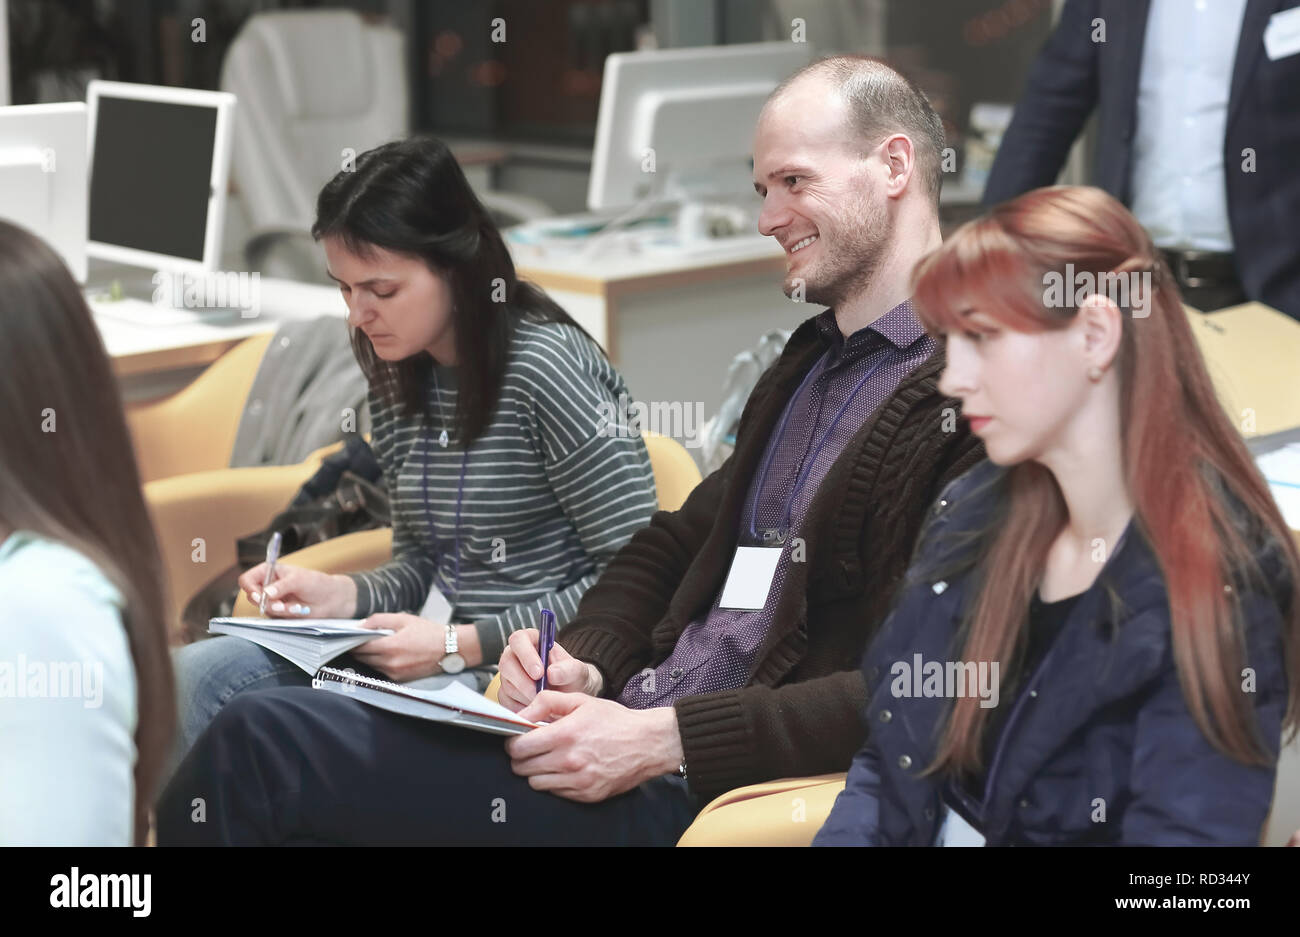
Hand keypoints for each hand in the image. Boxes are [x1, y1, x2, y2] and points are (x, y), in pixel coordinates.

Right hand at [241, 563, 356, 617]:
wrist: (331, 599)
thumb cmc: (316, 583)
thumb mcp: (299, 580)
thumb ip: (281, 586)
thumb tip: (266, 593)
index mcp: (269, 572)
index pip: (247, 579)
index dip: (249, 588)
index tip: (259, 596)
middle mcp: (268, 586)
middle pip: (251, 597)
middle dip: (266, 602)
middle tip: (281, 605)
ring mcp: (272, 600)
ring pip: (263, 608)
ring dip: (279, 609)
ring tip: (295, 606)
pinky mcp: (279, 612)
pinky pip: (274, 617)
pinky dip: (285, 615)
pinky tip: (298, 610)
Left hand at [348, 613, 457, 681]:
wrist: (450, 648)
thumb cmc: (429, 632)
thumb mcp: (403, 619)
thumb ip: (379, 620)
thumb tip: (361, 625)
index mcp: (390, 647)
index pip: (360, 647)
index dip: (352, 641)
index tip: (349, 636)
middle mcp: (390, 663)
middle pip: (363, 658)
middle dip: (358, 649)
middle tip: (359, 640)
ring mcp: (395, 673)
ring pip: (371, 666)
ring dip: (369, 657)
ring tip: (374, 646)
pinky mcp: (400, 679)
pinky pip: (382, 671)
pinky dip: (380, 663)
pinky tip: (387, 654)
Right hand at [497, 628, 601, 712]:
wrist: (569, 695)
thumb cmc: (571, 678)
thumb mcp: (577, 671)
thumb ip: (568, 669)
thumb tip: (552, 673)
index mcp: (531, 641)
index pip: (519, 640)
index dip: (526, 656)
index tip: (539, 673)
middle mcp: (516, 656)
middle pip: (507, 663)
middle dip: (524, 681)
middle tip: (540, 692)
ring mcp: (508, 676)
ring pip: (507, 685)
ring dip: (526, 696)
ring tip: (544, 699)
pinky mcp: (506, 695)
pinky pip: (507, 703)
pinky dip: (522, 708)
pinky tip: (537, 707)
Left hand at [503, 692, 681, 802]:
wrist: (648, 743)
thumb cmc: (614, 720)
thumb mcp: (581, 701)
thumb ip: (547, 702)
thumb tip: (521, 714)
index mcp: (565, 735)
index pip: (518, 748)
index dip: (513, 742)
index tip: (518, 738)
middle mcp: (569, 761)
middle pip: (522, 768)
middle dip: (522, 757)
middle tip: (532, 748)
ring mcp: (578, 781)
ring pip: (535, 783)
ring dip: (536, 771)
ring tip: (549, 758)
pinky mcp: (586, 795)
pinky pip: (555, 792)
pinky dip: (554, 782)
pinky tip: (566, 769)